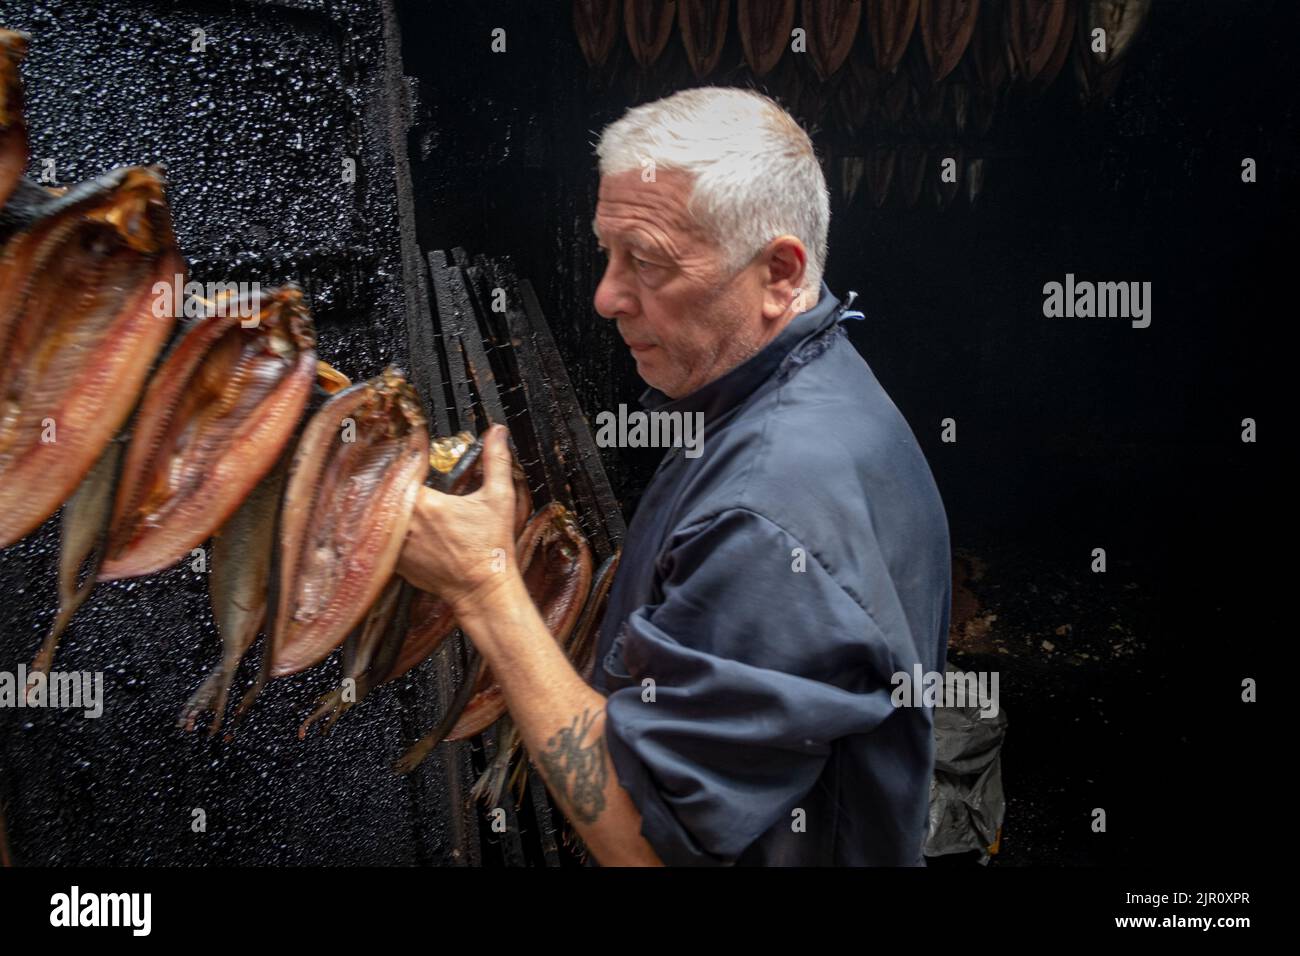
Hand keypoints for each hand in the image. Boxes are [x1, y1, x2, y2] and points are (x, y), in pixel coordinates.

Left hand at [397, 424, 519, 613]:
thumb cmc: (491, 547)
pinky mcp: (395, 562)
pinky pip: (380, 538)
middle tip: (393, 461)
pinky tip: (389, 519)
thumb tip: (498, 432)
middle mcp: (405, 524)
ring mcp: (396, 545)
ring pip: (378, 514)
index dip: (406, 451)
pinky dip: (383, 527)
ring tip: (383, 486)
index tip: (412, 439)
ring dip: (381, 501)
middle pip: (385, 489)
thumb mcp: (498, 499)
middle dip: (389, 474)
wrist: (482, 589)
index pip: (403, 468)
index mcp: (425, 503)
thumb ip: (496, 461)